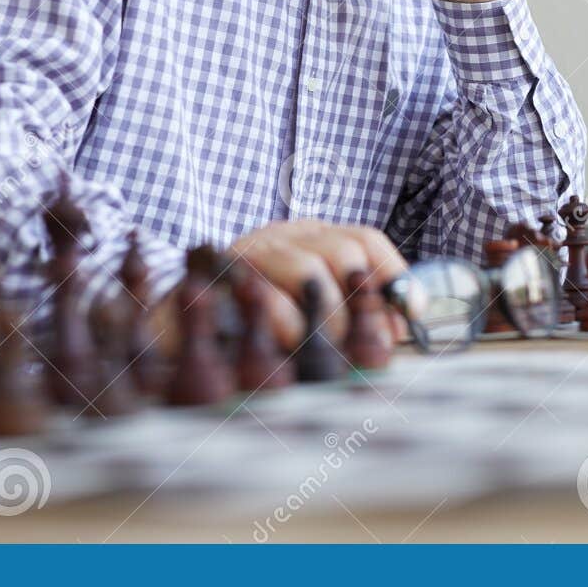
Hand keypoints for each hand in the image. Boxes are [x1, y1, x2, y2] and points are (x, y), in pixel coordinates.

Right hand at [222, 219, 407, 349]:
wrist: (177, 335)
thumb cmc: (249, 335)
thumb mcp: (308, 321)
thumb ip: (352, 317)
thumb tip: (397, 328)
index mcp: (309, 240)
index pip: (366, 239)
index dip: (394, 274)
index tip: (410, 313)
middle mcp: (282, 236)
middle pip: (345, 251)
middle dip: (358, 307)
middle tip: (351, 345)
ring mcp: (249, 251)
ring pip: (311, 271)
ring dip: (326, 320)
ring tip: (319, 349)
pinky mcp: (220, 277)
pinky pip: (269, 298)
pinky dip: (287, 329)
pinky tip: (285, 347)